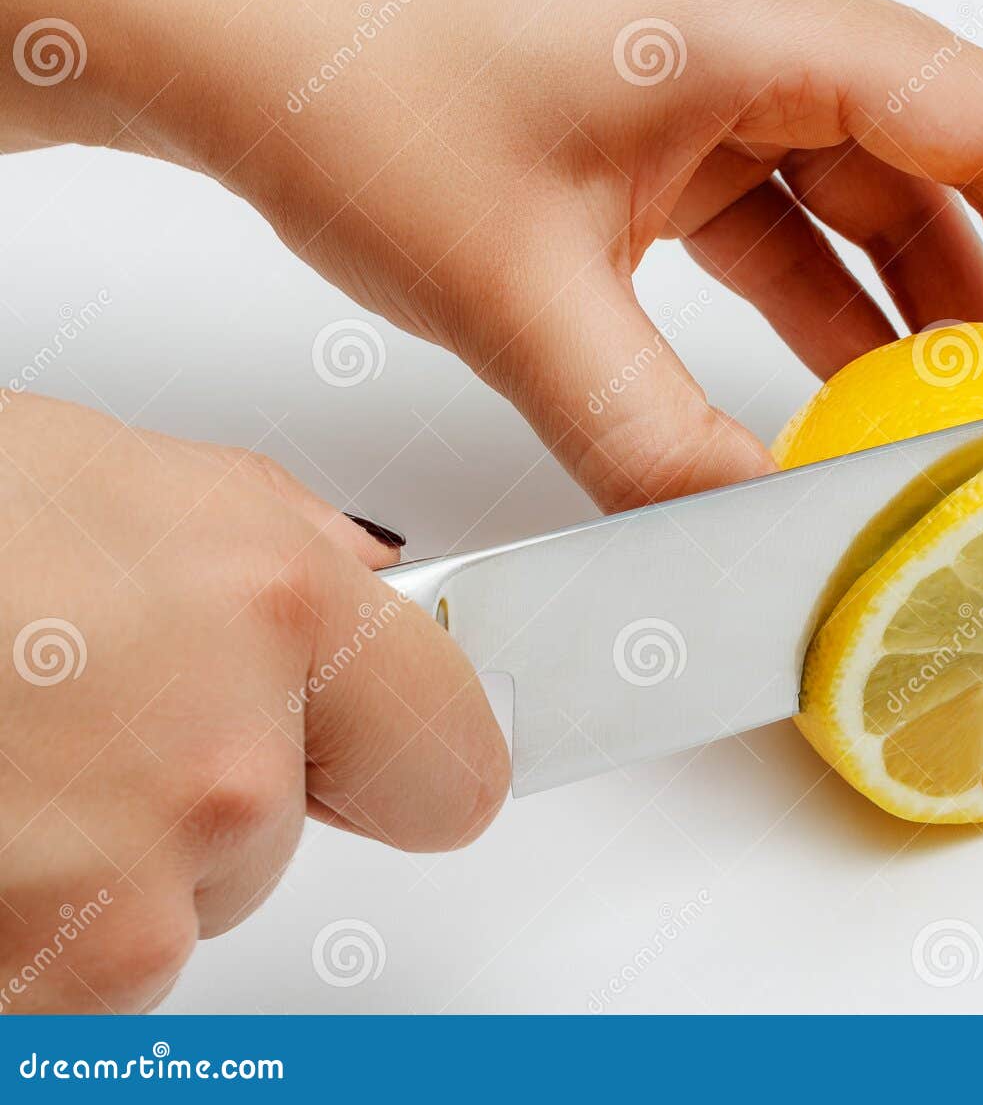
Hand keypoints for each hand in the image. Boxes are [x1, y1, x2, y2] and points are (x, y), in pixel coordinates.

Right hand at [0, 394, 508, 1012]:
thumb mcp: (124, 477)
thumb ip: (283, 543)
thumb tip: (376, 595)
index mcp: (274, 613)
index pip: (456, 759)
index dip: (417, 755)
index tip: (391, 756)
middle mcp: (226, 768)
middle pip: (292, 834)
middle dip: (217, 790)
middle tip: (92, 715)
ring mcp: (130, 897)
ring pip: (183, 909)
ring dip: (113, 857)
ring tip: (8, 756)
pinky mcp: (48, 988)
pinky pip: (90, 971)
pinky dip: (36, 917)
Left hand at [2, 0, 982, 512]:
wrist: (222, 19)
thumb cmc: (347, 70)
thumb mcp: (520, 288)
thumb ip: (650, 437)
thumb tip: (751, 550)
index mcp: (772, 28)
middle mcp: (768, 41)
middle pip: (966, 168)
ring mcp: (720, 84)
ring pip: (880, 203)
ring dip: (934, 320)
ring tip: (978, 437)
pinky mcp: (669, 133)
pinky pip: (793, 223)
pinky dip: (834, 313)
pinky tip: (846, 402)